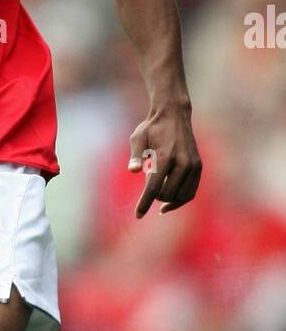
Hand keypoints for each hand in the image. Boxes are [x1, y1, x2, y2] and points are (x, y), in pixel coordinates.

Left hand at [128, 103, 201, 217]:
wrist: (174, 115)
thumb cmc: (152, 127)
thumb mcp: (138, 138)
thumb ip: (135, 155)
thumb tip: (132, 170)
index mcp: (166, 156)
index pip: (154, 187)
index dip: (145, 203)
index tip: (138, 215)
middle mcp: (183, 163)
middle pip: (166, 194)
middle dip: (154, 194)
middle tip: (149, 175)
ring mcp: (193, 166)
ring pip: (181, 197)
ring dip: (167, 198)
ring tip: (158, 185)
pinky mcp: (198, 167)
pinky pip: (190, 192)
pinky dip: (179, 200)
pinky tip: (167, 203)